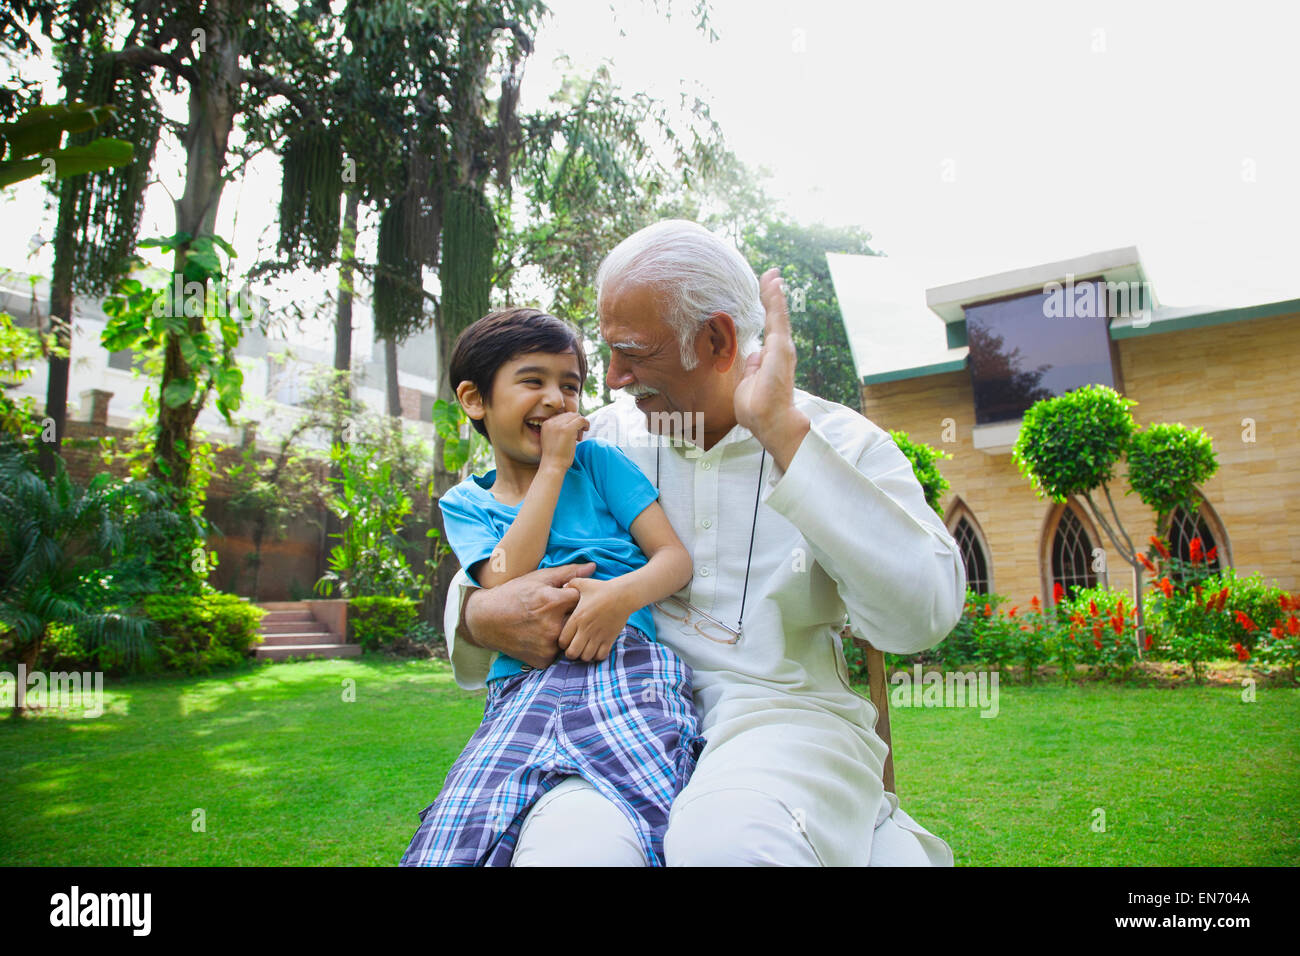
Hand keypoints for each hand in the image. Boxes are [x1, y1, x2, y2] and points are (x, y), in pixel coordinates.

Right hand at [462, 562, 596, 668]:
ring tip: (549, 624)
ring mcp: (548, 646)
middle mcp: (553, 626)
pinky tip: (541, 637)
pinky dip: (554, 646)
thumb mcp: (539, 579)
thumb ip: (568, 573)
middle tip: (558, 612)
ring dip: (565, 632)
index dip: (576, 597)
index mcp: (553, 602)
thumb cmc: (513, 594)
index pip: (582, 599)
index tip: (566, 597)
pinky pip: (559, 653)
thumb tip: (593, 567)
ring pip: (570, 638)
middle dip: (573, 616)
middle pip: (579, 622)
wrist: (485, 619)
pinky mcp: (543, 660)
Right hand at [539, 412, 589, 469]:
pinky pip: (581, 420)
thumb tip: (573, 421)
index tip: (571, 434)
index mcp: (546, 423)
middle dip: (575, 423)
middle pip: (570, 414)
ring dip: (580, 425)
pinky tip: (586, 430)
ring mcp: (559, 425)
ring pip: (576, 416)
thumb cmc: (554, 456)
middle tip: (577, 437)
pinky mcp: (568, 429)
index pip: (562, 415)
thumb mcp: (552, 438)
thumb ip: (557, 429)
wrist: (553, 466)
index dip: (569, 423)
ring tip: (578, 438)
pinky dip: (586, 424)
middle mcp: (551, 422)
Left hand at [557, 577, 633, 662]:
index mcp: (576, 618)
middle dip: (571, 654)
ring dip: (584, 655)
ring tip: (585, 649)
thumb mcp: (583, 584)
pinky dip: (597, 656)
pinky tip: (596, 649)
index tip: (566, 640)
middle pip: (572, 653)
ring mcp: (598, 636)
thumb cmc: (602, 589)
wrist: (623, 595)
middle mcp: (586, 630)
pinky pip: (601, 656)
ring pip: (586, 657)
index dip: (562, 643)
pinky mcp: (610, 639)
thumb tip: (563, 586)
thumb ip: (570, 584)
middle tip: (574, 648)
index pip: (562, 641)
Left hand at [734, 268, 809, 470]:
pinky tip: (773, 284)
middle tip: (772, 274)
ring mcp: (781, 348)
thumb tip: (754, 356)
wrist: (769, 421)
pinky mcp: (781, 348)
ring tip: (772, 274)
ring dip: (774, 293)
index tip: (766, 290)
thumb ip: (753, 367)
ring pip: (778, 314)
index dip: (767, 309)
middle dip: (773, 295)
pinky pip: (777, 319)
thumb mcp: (748, 382)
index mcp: (771, 357)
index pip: (769, 327)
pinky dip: (775, 301)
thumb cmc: (757, 408)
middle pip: (776, 316)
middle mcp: (779, 350)